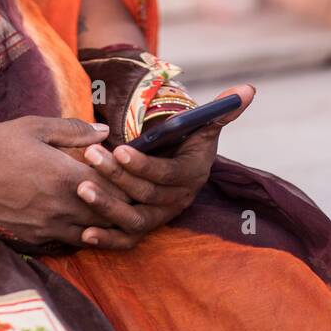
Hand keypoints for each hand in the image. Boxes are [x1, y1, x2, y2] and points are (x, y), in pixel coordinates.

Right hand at [0, 115, 132, 247]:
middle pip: (109, 214)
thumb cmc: (0, 143)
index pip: (114, 185)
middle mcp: (64, 206)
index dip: (126, 179)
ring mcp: (49, 227)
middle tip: (126, 193)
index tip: (130, 171)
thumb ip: (74, 130)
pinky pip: (69, 243)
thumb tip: (104, 131)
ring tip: (108, 210)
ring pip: (93, 234)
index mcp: (67, 176)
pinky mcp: (35, 239)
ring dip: (104, 223)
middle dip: (121, 204)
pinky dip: (82, 234)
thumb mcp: (37, 127)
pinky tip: (81, 223)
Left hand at [74, 82, 256, 249]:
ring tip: (81, 187)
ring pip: (135, 219)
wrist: (173, 161)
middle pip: (147, 195)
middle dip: (117, 175)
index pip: (169, 174)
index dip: (145, 165)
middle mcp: (178, 200)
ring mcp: (160, 217)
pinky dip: (106, 240)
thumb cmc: (184, 138)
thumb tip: (248, 89)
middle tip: (91, 155)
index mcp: (192, 174)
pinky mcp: (142, 229)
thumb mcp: (202, 123)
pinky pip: (125, 241)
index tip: (120, 148)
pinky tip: (84, 235)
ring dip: (107, 206)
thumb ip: (221, 109)